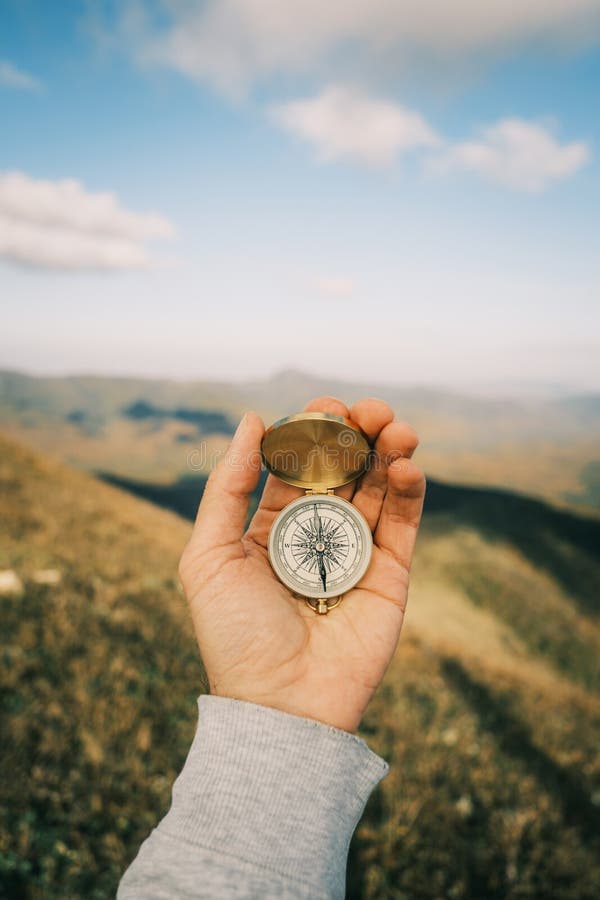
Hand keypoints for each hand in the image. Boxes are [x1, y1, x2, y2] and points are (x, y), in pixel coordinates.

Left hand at [178, 397, 425, 732]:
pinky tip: (405, 465)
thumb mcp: (208, 555)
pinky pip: (404, 524)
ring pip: (378, 488)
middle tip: (368, 411)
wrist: (282, 704)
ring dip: (388, 451)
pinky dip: (409, 490)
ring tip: (395, 428)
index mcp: (270, 527)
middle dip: (357, 434)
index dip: (311, 432)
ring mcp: (355, 552)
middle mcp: (315, 534)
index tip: (324, 408)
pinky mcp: (391, 575)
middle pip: (342, 469)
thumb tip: (252, 418)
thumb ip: (227, 486)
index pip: (296, 465)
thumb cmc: (235, 634)